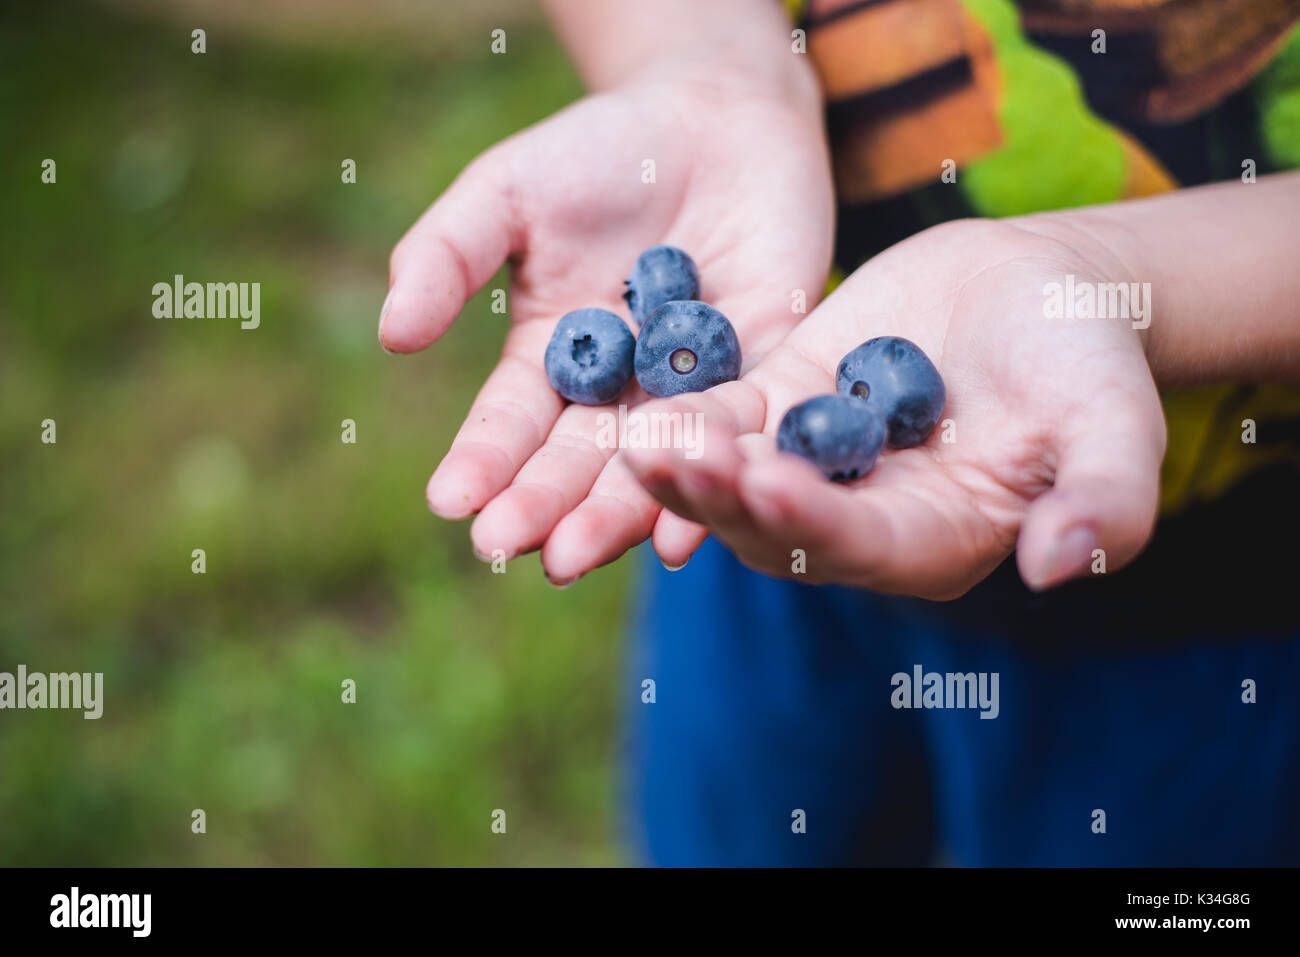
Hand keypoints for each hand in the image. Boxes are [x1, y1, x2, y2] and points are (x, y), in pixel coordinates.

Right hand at [383, 65, 833, 582]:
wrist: (716, 113)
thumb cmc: (598, 149)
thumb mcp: (507, 193)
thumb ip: (447, 257)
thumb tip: (391, 335)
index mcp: (551, 361)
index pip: (509, 424)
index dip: (480, 462)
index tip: (448, 503)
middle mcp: (617, 394)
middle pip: (577, 462)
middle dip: (541, 505)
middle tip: (506, 547)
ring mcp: (688, 391)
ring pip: (654, 464)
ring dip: (615, 514)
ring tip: (577, 556)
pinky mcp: (764, 374)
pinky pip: (738, 434)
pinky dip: (714, 476)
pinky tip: (688, 528)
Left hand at [623, 218, 1167, 598]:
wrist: (1042, 291)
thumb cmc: (1090, 363)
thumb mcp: (1118, 428)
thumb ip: (1106, 501)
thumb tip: (1065, 566)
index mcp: (935, 541)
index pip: (863, 545)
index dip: (813, 520)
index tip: (767, 485)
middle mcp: (861, 519)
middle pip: (776, 529)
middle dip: (722, 500)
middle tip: (670, 463)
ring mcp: (815, 463)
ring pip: (736, 481)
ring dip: (686, 468)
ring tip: (640, 440)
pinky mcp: (785, 405)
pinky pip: (729, 420)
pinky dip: (691, 414)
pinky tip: (646, 400)